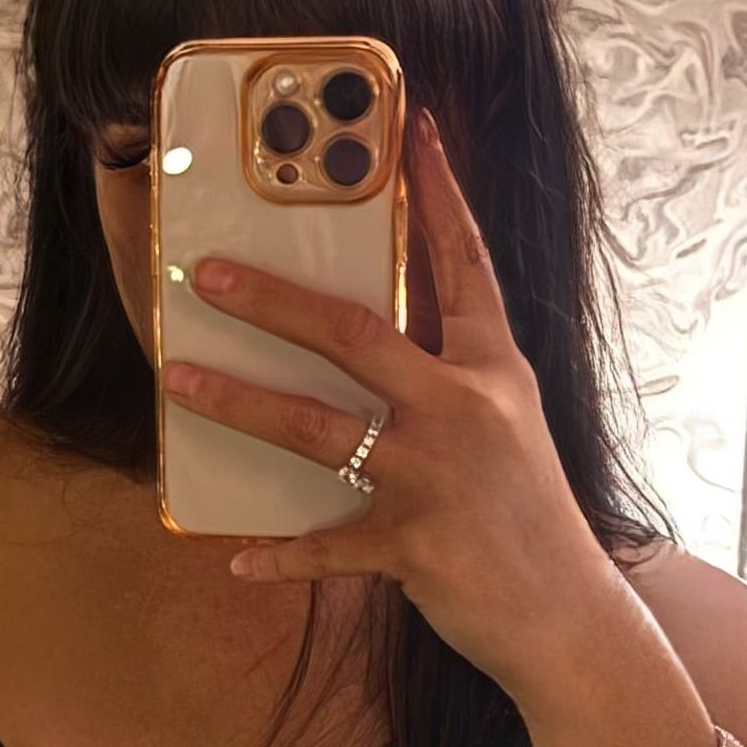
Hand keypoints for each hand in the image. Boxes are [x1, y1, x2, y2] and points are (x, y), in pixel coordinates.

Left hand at [161, 109, 625, 703]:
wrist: (569, 616)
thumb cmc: (529, 517)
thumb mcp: (507, 428)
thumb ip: (450, 380)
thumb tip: (368, 342)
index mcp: (495, 370)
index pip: (464, 265)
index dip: (438, 195)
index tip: (412, 130)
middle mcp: (465, 409)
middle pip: (356, 334)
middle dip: (275, 302)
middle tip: (209, 276)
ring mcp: (437, 477)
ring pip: (317, 429)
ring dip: (239, 404)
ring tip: (178, 383)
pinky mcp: (413, 545)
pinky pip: (326, 544)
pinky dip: (281, 553)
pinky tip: (236, 556)